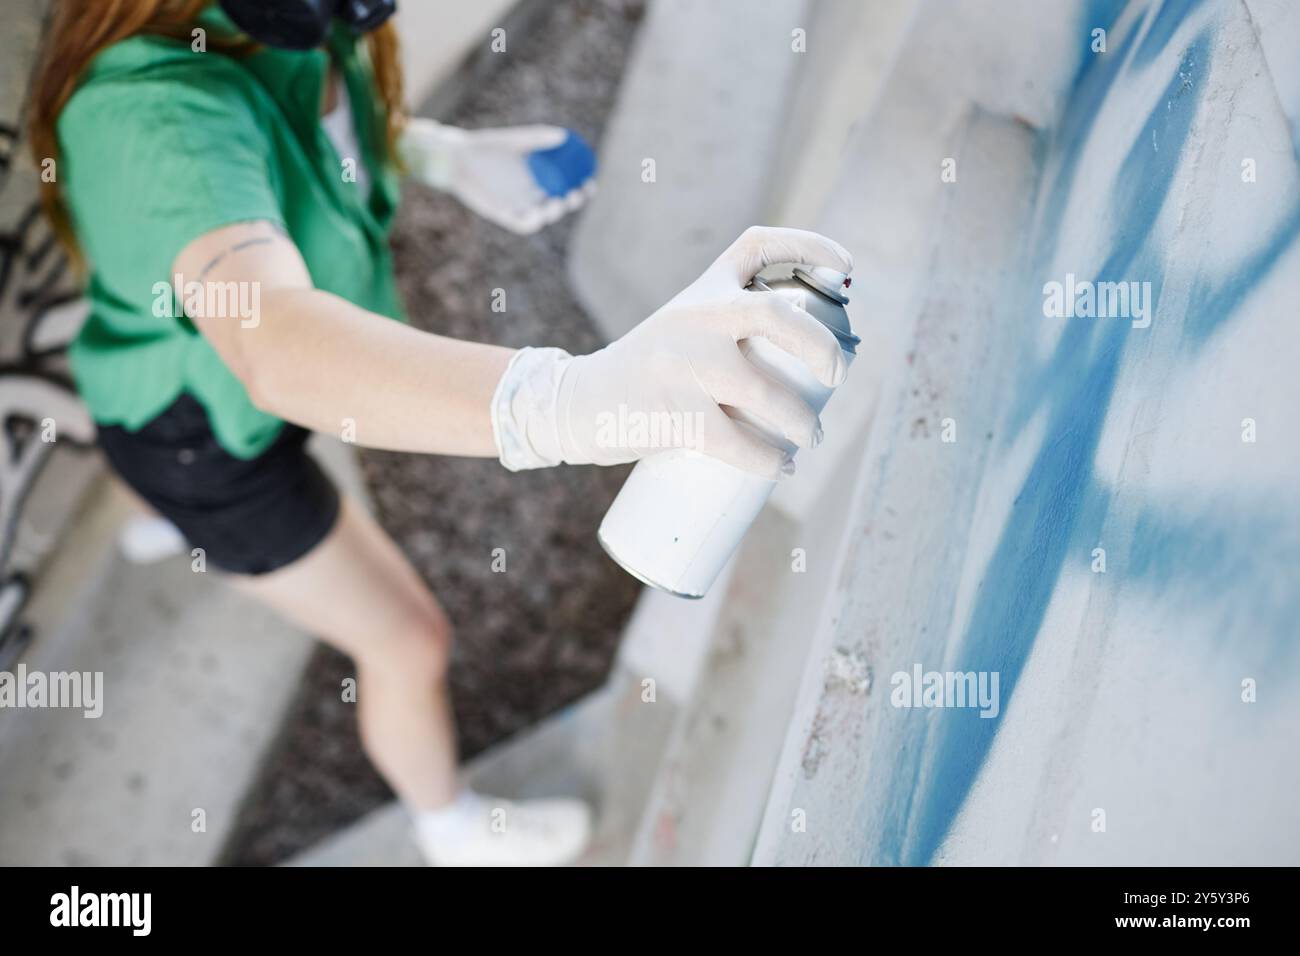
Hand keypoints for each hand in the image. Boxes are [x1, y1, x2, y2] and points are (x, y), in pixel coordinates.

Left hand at [400, 118, 596, 234]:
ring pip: (544, 216)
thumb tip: (563, 137)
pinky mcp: (504, 215)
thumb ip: (538, 138)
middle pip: (561, 203)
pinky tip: (537, 212)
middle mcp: (534, 193)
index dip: (582, 188)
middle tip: (576, 193)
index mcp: (542, 177)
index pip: (568, 185)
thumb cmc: (488, 146)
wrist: (460, 157)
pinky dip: (532, 221)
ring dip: (554, 212)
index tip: (589, 182)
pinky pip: (522, 223)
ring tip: (556, 201)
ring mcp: (520, 205)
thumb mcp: (516, 140)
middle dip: (573, 201)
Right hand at [491, 227, 853, 478]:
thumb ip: (728, 331)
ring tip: (809, 438)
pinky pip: (739, 443)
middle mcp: (696, 318)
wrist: (576, 404)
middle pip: (777, 315)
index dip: (809, 246)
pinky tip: (781, 468)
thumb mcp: (681, 329)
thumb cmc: (644, 374)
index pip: (758, 245)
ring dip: (801, 422)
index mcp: (701, 292)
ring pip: (766, 393)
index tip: (844, 267)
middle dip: (821, 347)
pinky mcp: (676, 414)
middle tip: (837, 376)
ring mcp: (686, 366)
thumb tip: (804, 366)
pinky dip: (769, 460)